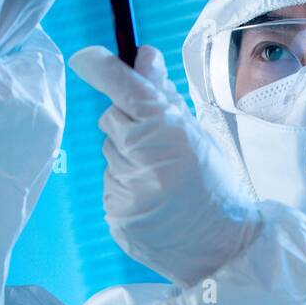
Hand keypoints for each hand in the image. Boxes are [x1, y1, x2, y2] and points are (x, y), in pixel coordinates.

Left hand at [68, 44, 261, 285]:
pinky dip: (125, 184)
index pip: (130, 91)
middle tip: (158, 143)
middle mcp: (148, 163)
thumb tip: (143, 54)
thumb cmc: (215, 188)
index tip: (85, 58)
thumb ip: (166, 97)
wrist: (221, 249)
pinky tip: (150, 198)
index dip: (104, 70)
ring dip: (128, 157)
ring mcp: (129, 191)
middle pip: (112, 119)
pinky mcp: (115, 214)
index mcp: (174, 137)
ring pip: (110, 153)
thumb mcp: (200, 136)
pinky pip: (109, 182)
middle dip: (128, 122)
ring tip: (160, 179)